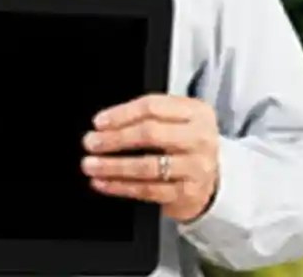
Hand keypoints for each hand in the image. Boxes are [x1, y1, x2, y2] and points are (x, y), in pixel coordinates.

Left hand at [80, 94, 219, 222]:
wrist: (212, 179)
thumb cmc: (185, 144)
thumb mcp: (176, 120)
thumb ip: (146, 116)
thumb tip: (104, 124)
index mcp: (196, 112)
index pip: (153, 107)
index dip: (121, 114)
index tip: (98, 122)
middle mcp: (200, 139)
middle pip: (150, 134)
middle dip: (114, 139)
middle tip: (90, 142)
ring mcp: (196, 168)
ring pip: (147, 166)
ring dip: (112, 166)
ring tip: (90, 165)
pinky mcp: (188, 193)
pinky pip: (148, 190)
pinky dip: (120, 187)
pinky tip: (103, 183)